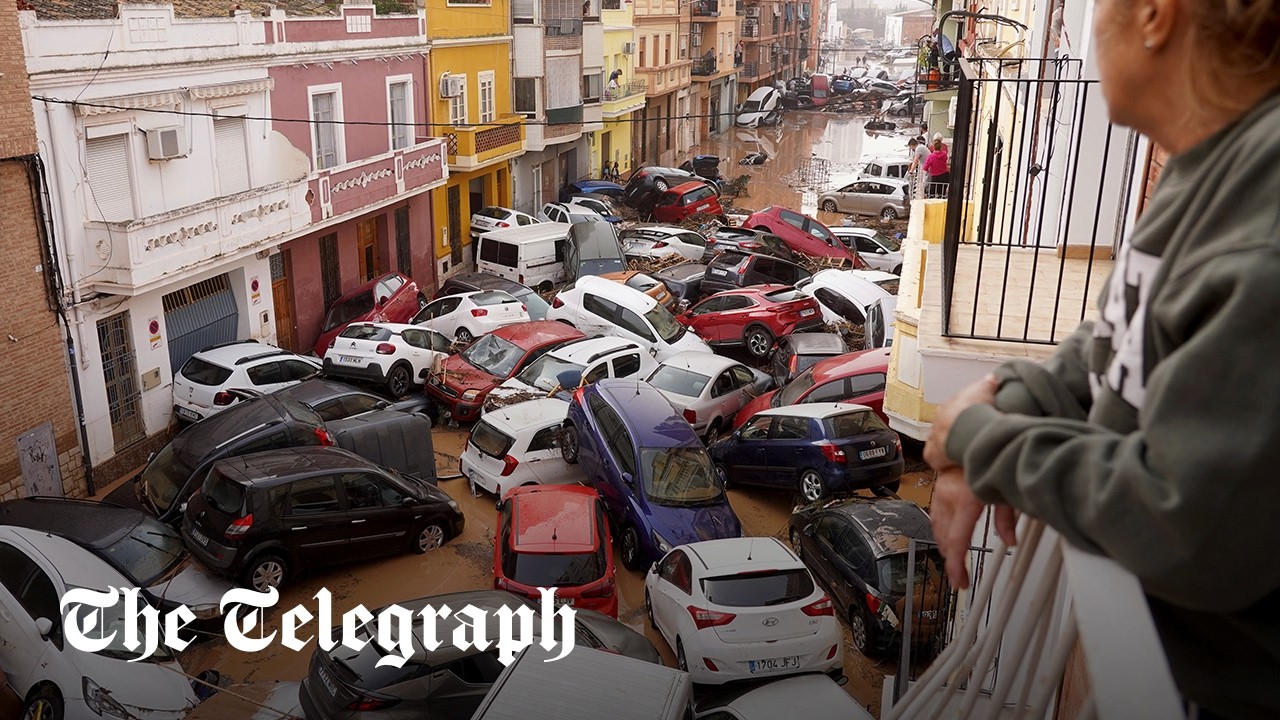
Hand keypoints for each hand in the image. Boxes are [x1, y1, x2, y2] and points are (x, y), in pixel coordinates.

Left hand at [923, 374, 998, 471]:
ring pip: (939, 443)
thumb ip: (987, 384)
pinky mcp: (932, 454)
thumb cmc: (976, 409)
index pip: (952, 413)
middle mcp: (937, 422)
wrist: (969, 426)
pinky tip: (954, 463)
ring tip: (964, 451)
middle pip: (945, 428)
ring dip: (949, 446)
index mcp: (947, 408)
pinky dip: (944, 462)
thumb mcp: (984, 390)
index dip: (962, 418)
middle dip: (955, 432)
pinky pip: (936, 459)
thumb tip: (991, 378)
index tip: (971, 422)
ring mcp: (933, 438)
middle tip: (968, 438)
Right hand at [931, 467, 1017, 588]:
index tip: (959, 581)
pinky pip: (936, 514)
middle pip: (944, 538)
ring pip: (937, 527)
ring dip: (944, 545)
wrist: (971, 435)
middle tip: (960, 575)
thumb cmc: (989, 456)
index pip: (956, 542)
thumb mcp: (1005, 490)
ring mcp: (941, 491)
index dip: (956, 566)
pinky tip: (946, 535)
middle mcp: (948, 497)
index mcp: (964, 501)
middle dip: (951, 559)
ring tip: (953, 559)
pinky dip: (940, 529)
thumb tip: (1010, 540)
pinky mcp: (940, 486)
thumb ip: (1006, 519)